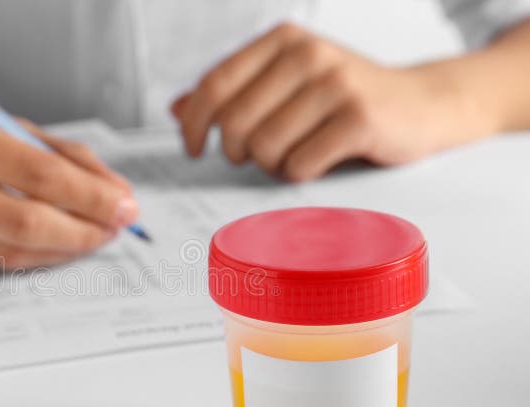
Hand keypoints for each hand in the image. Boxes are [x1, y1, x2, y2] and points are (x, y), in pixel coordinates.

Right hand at [0, 101, 137, 267]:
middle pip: (22, 224)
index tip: (124, 205)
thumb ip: (54, 152)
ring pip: (8, 254)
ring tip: (91, 237)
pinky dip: (31, 257)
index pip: (34, 172)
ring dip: (62, 251)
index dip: (89, 195)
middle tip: (115, 229)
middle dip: (82, 232)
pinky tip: (52, 245)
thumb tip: (113, 193)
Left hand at [172, 23, 496, 180]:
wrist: (420, 104)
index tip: (193, 148)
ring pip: (265, 147)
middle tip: (253, 157)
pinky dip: (299, 173)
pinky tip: (316, 162)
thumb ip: (234, 94)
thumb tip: (176, 109)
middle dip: (237, 151)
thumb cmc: (344, 99)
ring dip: (272, 165)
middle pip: (236, 121)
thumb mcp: (286, 85)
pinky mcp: (359, 118)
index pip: (215, 83)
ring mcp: (336, 84)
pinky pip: (299, 164)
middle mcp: (308, 54)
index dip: (195, 123)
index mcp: (283, 41)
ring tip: (293, 155)